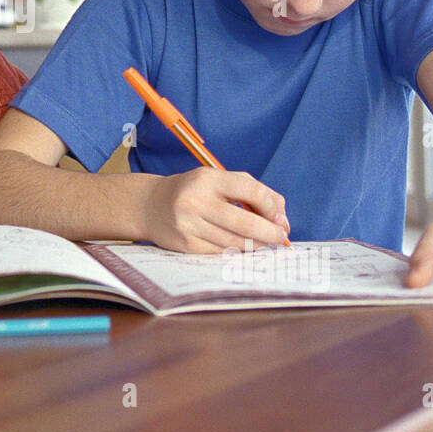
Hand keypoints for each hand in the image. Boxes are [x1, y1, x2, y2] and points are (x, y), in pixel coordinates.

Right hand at [141, 167, 289, 253]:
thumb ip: (253, 191)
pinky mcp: (185, 244)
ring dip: (256, 245)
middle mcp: (196, 200)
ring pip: (235, 241)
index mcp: (208, 179)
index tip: (279, 218)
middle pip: (245, 223)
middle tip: (280, 237)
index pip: (251, 191)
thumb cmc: (194, 191)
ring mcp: (189, 224)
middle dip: (270, 233)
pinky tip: (242, 247)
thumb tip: (282, 218)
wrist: (150, 205)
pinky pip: (221, 252)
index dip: (272, 207)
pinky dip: (237, 251)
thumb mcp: (218, 180)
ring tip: (263, 243)